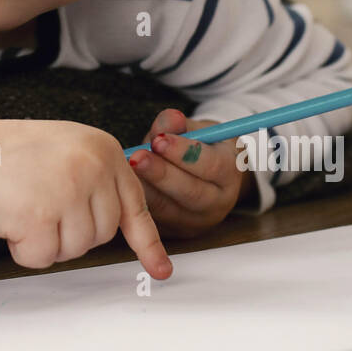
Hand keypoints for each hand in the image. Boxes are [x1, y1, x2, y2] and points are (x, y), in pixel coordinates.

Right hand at [0, 115, 172, 277]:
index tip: (160, 270)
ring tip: (25, 207)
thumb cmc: (10, 156)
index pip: (135, 205)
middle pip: (101, 235)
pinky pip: (42, 258)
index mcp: (104, 151)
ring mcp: (68, 191)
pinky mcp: (40, 216)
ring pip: (74, 250)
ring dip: (47, 242)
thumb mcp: (69, 150)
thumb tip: (120, 222)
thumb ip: (96, 178)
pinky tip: (11, 221)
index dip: (147, 243)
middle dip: (71, 233)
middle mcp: (93, 168)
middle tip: (42, 206)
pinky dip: (23, 250)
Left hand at [127, 108, 252, 236]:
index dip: (183, 153)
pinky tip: (122, 184)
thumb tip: (171, 118)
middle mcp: (218, 202)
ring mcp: (196, 221)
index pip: (211, 165)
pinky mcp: (175, 232)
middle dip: (161, 174)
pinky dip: (137, 201)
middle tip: (137, 157)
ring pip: (169, 209)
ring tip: (125, 169)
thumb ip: (180, 125)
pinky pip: (154, 218)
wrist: (204, 177)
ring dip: (145, 188)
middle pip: (191, 193)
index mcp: (229, 171)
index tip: (158, 139)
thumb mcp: (196, 130)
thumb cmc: (198, 147)